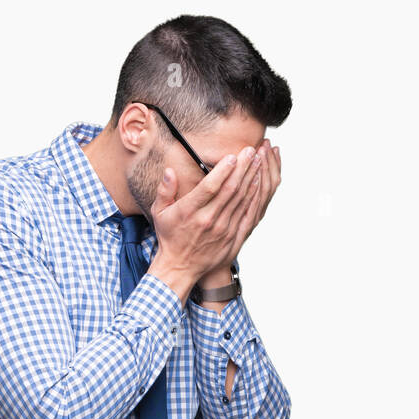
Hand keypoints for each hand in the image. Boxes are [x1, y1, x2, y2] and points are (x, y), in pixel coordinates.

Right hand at [149, 145, 262, 286]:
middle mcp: (208, 220)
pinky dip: (253, 197)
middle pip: (230, 190)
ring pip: (241, 200)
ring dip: (251, 179)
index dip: (223, 171)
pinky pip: (246, 214)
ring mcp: (223, 230)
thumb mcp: (159, 213)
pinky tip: (258, 183)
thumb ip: (164, 191)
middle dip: (243, 168)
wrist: (180, 268)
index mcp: (190, 212)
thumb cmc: (170, 237)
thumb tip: (169, 171)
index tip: (233, 156)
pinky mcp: (233, 237)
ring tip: (258, 160)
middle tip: (251, 150)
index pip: (210, 187)